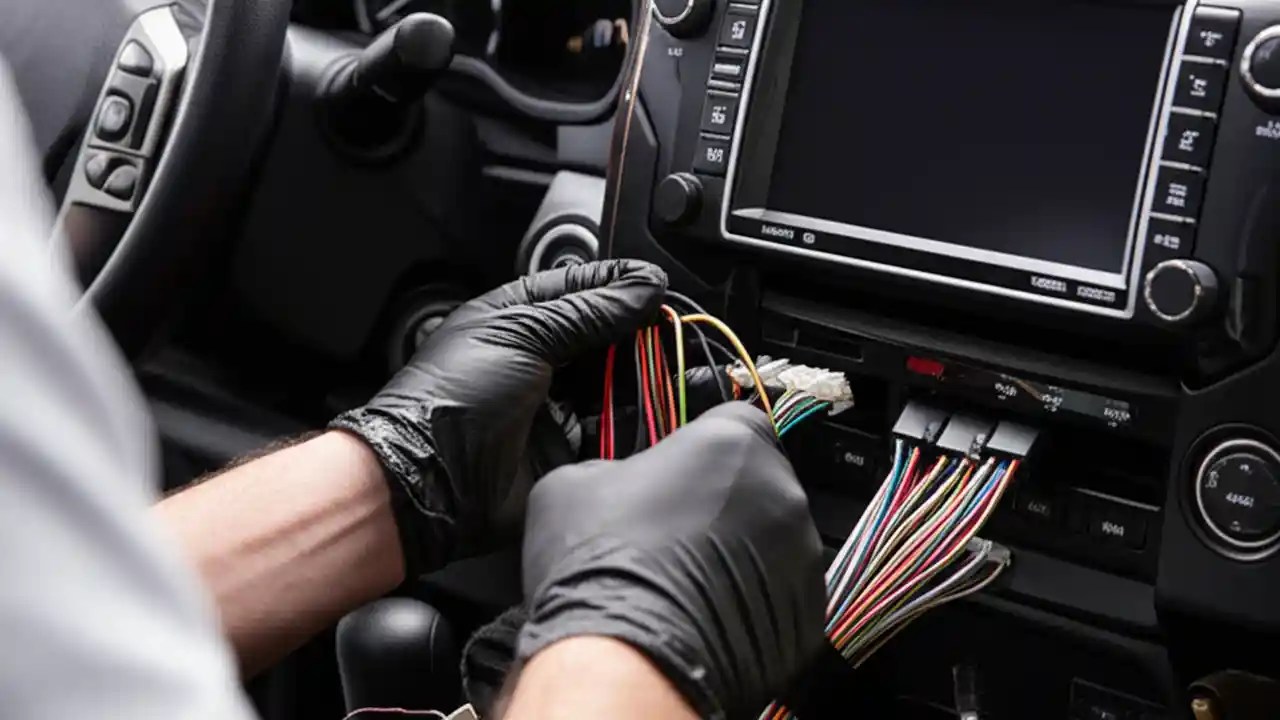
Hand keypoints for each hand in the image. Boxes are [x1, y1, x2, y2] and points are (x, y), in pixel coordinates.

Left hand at [330, 260, 666, 575]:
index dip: (619, 284)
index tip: (660, 286)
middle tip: (680, 329)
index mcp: (517, 318)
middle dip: (641, 332)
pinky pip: (614, 429)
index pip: (578, 288)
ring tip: (685, 365)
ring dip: (648, 373)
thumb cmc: (457, 395)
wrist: (431, 482)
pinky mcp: (569, 449)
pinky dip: (642, 417)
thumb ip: (589, 312)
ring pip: (614, 381)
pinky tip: (670, 406)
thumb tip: (644, 287)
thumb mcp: (523, 335)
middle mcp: (539, 358)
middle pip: (604, 336)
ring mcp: (555, 405)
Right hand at [517, 403, 826, 719]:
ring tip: (687, 582)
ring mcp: (802, 558)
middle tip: (674, 532)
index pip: (734, 418)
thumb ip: (611, 465)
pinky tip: (707, 616)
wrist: (627, 659)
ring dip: (741, 554)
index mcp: (731, 442)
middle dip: (723, 502)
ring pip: (775, 542)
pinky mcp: (808, 617)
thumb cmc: (601, 567)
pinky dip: (755, 605)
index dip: (703, 443)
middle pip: (758, 483)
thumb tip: (616, 479)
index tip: (681, 466)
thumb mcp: (572, 483)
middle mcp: (781, 493)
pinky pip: (784, 598)